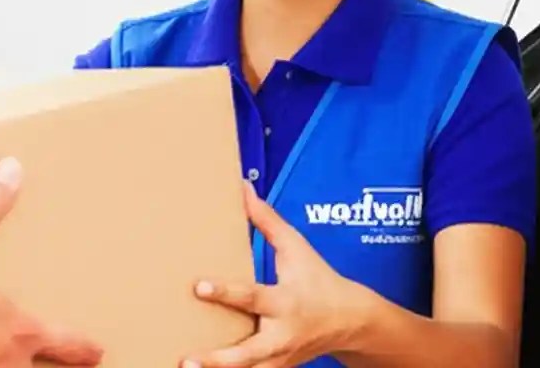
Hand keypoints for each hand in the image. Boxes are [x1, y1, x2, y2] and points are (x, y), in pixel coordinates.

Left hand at [181, 181, 373, 367]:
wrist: (351, 321)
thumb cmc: (318, 278)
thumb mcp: (296, 247)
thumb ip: (266, 220)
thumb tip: (242, 188)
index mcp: (286, 302)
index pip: (253, 297)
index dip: (226, 293)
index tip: (199, 287)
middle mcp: (282, 334)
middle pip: (250, 352)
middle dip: (220, 359)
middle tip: (188, 359)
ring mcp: (279, 357)